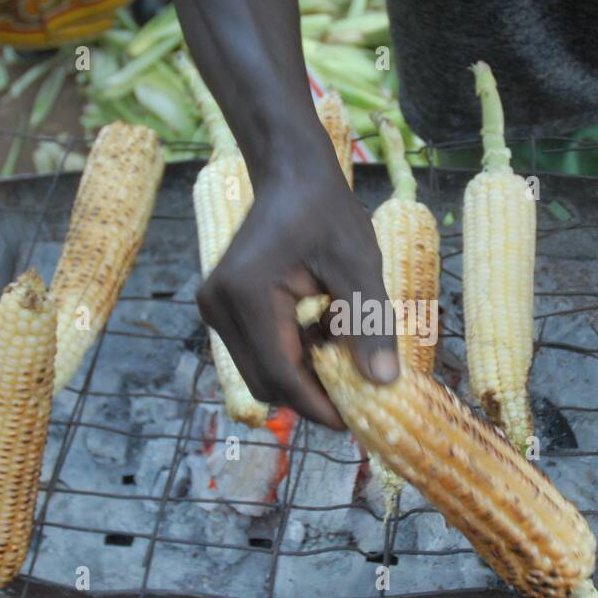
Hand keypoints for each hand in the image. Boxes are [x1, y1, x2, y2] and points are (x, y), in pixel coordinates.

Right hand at [196, 167, 398, 428]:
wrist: (291, 177)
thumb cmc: (327, 213)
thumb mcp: (359, 265)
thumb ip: (369, 324)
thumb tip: (383, 383)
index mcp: (246, 294)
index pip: (281, 374)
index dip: (318, 405)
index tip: (356, 421)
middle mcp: (218, 306)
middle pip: (266, 382)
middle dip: (311, 395)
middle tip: (358, 392)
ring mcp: (214, 309)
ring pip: (261, 373)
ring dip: (302, 375)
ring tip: (340, 348)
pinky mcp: (221, 311)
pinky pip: (257, 354)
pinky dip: (292, 357)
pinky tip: (321, 333)